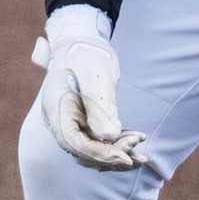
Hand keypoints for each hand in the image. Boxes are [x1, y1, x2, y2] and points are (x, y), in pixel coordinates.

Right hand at [30, 4, 147, 170]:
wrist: (83, 42)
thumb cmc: (86, 52)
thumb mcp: (94, 73)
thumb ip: (99, 104)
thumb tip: (109, 135)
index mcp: (57, 107)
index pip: (74, 141)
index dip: (98, 153)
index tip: (124, 157)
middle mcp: (61, 119)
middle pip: (83, 150)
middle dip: (111, 155)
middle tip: (138, 149)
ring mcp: (72, 121)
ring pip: (93, 148)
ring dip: (117, 152)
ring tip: (142, 150)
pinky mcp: (85, 121)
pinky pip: (100, 139)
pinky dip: (118, 142)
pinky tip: (138, 138)